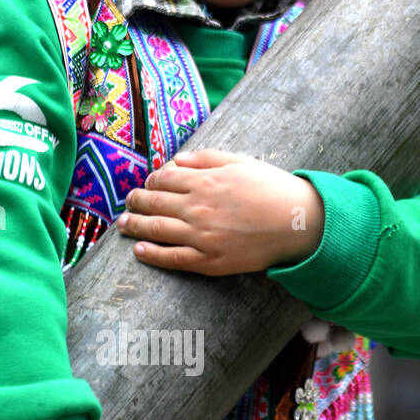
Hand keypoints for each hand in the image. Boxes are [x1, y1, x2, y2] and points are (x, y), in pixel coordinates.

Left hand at [114, 148, 324, 274]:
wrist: (297, 222)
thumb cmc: (271, 188)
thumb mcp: (239, 161)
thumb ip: (204, 159)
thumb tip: (175, 161)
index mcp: (204, 181)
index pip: (164, 179)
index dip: (151, 180)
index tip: (148, 183)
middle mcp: (197, 208)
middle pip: (154, 202)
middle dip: (136, 201)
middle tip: (128, 202)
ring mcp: (201, 236)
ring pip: (156, 229)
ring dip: (134, 225)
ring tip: (122, 224)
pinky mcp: (209, 261)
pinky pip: (172, 258)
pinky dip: (152, 254)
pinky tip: (139, 250)